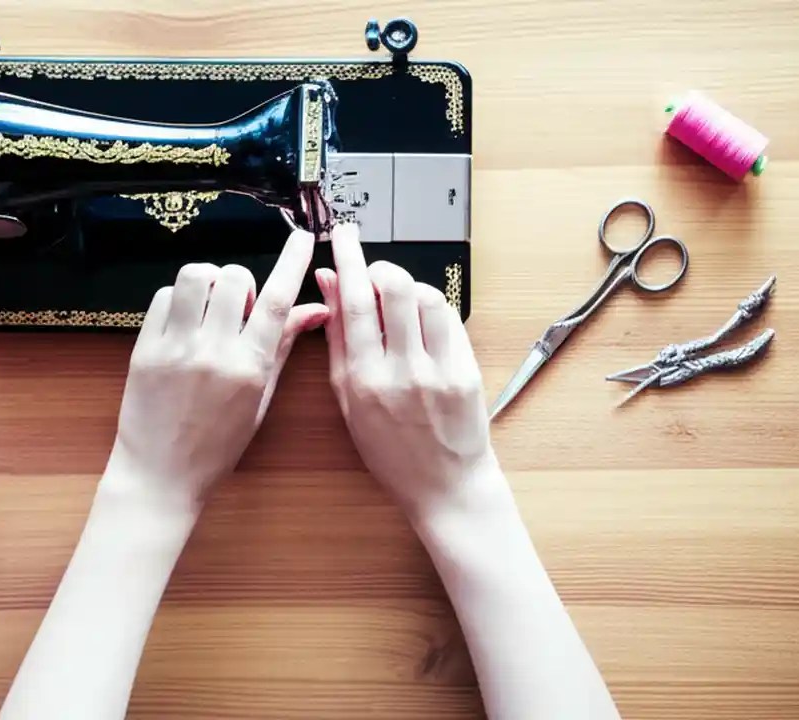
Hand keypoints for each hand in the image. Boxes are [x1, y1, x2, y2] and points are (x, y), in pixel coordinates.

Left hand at [111, 229, 327, 506]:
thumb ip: (283, 347)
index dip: (293, 262)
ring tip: (209, 308)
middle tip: (236, 309)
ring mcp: (175, 348)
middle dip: (241, 283)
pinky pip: (164, 295)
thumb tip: (314, 310)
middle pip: (235, 277)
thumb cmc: (217, 445)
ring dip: (210, 281)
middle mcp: (213, 352)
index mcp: (249, 368)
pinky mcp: (144, 347)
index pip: (276, 300)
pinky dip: (180, 298)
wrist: (161, 474)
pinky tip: (185, 322)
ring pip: (197, 275)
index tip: (304, 238)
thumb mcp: (260, 399)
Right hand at [314, 224, 499, 518]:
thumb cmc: (389, 449)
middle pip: (396, 289)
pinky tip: (421, 320)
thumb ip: (337, 340)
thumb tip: (330, 283)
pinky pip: (449, 319)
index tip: (343, 234)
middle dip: (381, 266)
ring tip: (399, 301)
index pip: (356, 303)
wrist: (444, 484)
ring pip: (427, 297)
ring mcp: (439, 370)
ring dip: (409, 286)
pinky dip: (432, 307)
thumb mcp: (348, 399)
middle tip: (373, 271)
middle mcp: (402, 371)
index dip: (350, 259)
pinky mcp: (467, 370)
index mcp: (364, 380)